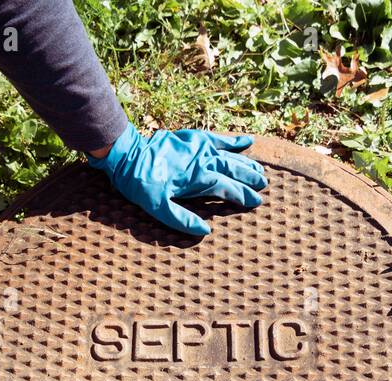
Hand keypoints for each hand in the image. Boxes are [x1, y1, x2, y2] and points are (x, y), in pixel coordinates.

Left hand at [87, 123, 266, 235]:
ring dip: (246, 163)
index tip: (256, 201)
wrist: (128, 154)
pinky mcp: (193, 138)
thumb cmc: (141, 184)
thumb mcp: (157, 208)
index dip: (243, 196)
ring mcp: (199, 148)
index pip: (228, 189)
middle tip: (263, 185)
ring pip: (230, 155)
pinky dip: (233, 140)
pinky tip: (248, 141)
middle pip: (234, 170)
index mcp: (199, 179)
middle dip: (250, 178)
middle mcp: (204, 161)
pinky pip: (218, 138)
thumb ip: (182, 219)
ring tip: (260, 171)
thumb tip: (205, 231)